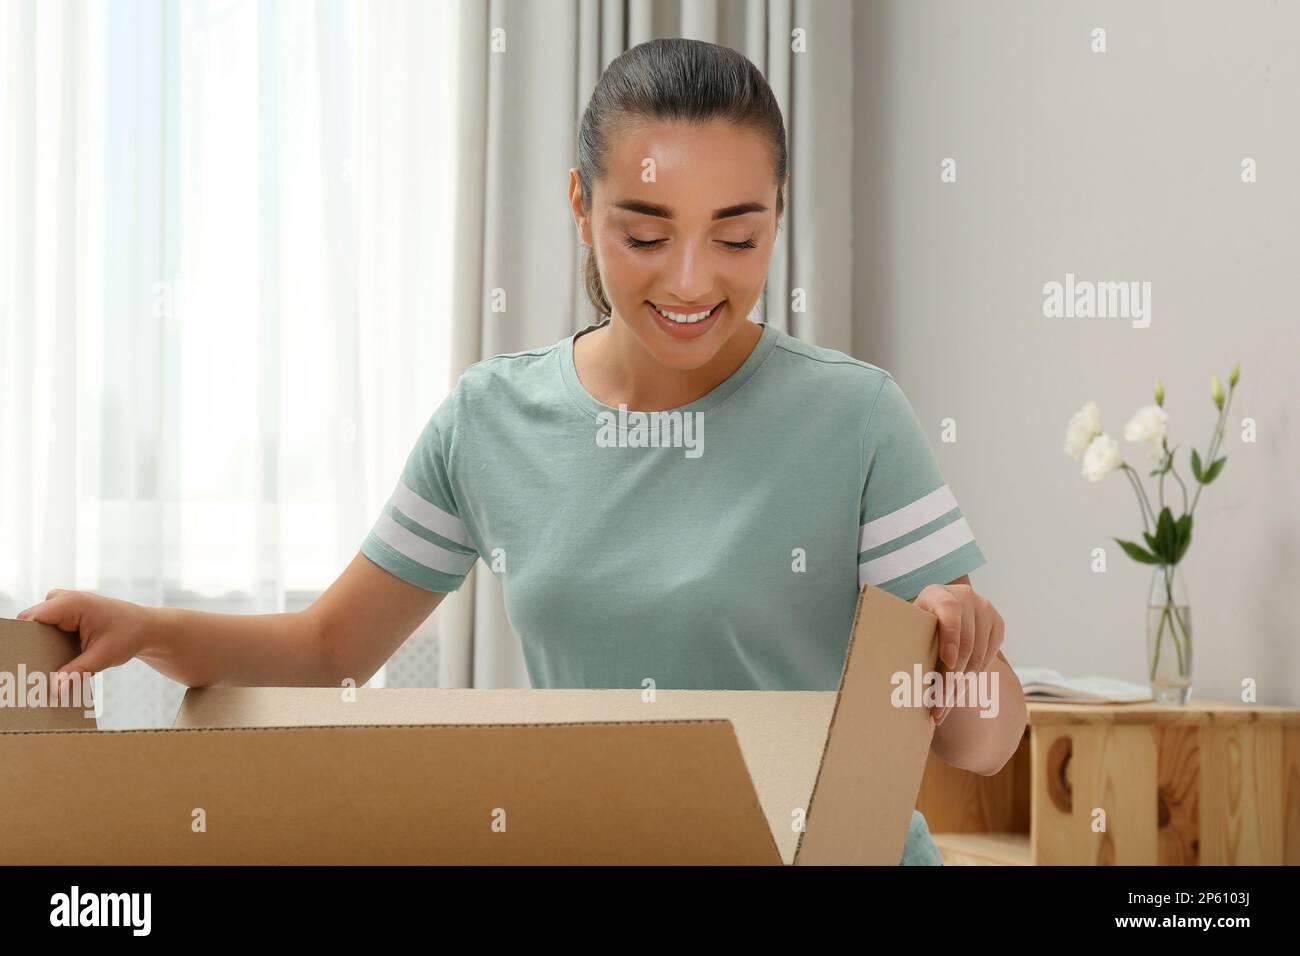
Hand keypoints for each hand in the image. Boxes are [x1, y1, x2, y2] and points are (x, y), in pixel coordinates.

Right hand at [15, 588, 152, 691]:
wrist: (145, 627)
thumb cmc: (129, 635)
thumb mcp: (104, 656)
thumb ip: (77, 672)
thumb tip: (55, 689)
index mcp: (70, 604)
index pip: (29, 620)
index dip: (20, 640)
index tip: (20, 663)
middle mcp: (62, 599)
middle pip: (30, 625)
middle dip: (28, 648)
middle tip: (29, 674)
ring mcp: (62, 604)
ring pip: (36, 628)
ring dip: (37, 648)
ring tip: (38, 672)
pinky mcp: (64, 613)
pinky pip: (46, 629)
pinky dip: (46, 645)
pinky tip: (51, 665)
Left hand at [913, 582, 1004, 725]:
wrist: (941, 617)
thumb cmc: (916, 626)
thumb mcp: (909, 627)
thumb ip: (904, 639)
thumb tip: (885, 667)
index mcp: (937, 593)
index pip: (949, 611)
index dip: (950, 637)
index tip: (947, 662)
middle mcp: (964, 596)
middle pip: (965, 642)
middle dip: (951, 678)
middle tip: (938, 705)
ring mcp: (984, 609)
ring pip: (978, 655)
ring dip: (960, 686)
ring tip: (943, 707)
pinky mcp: (997, 624)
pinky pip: (988, 658)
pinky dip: (972, 678)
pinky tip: (956, 694)